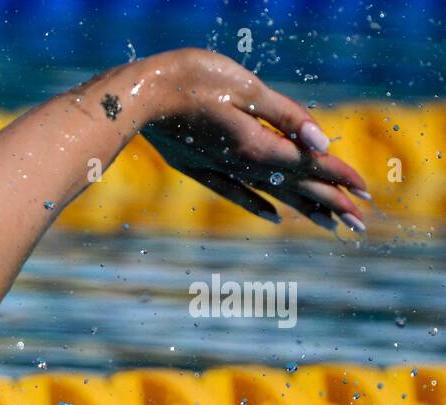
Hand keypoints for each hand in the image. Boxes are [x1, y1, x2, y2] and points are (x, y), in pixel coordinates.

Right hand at [140, 49, 368, 231]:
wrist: (138, 97)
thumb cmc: (193, 80)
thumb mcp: (246, 88)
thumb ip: (285, 116)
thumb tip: (321, 142)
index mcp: (257, 145)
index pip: (308, 163)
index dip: (339, 175)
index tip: (367, 192)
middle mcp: (241, 164)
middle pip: (295, 186)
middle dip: (331, 203)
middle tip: (359, 225)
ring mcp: (218, 169)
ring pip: (271, 193)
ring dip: (303, 208)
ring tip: (330, 225)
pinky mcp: (198, 168)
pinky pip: (235, 192)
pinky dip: (257, 205)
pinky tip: (273, 217)